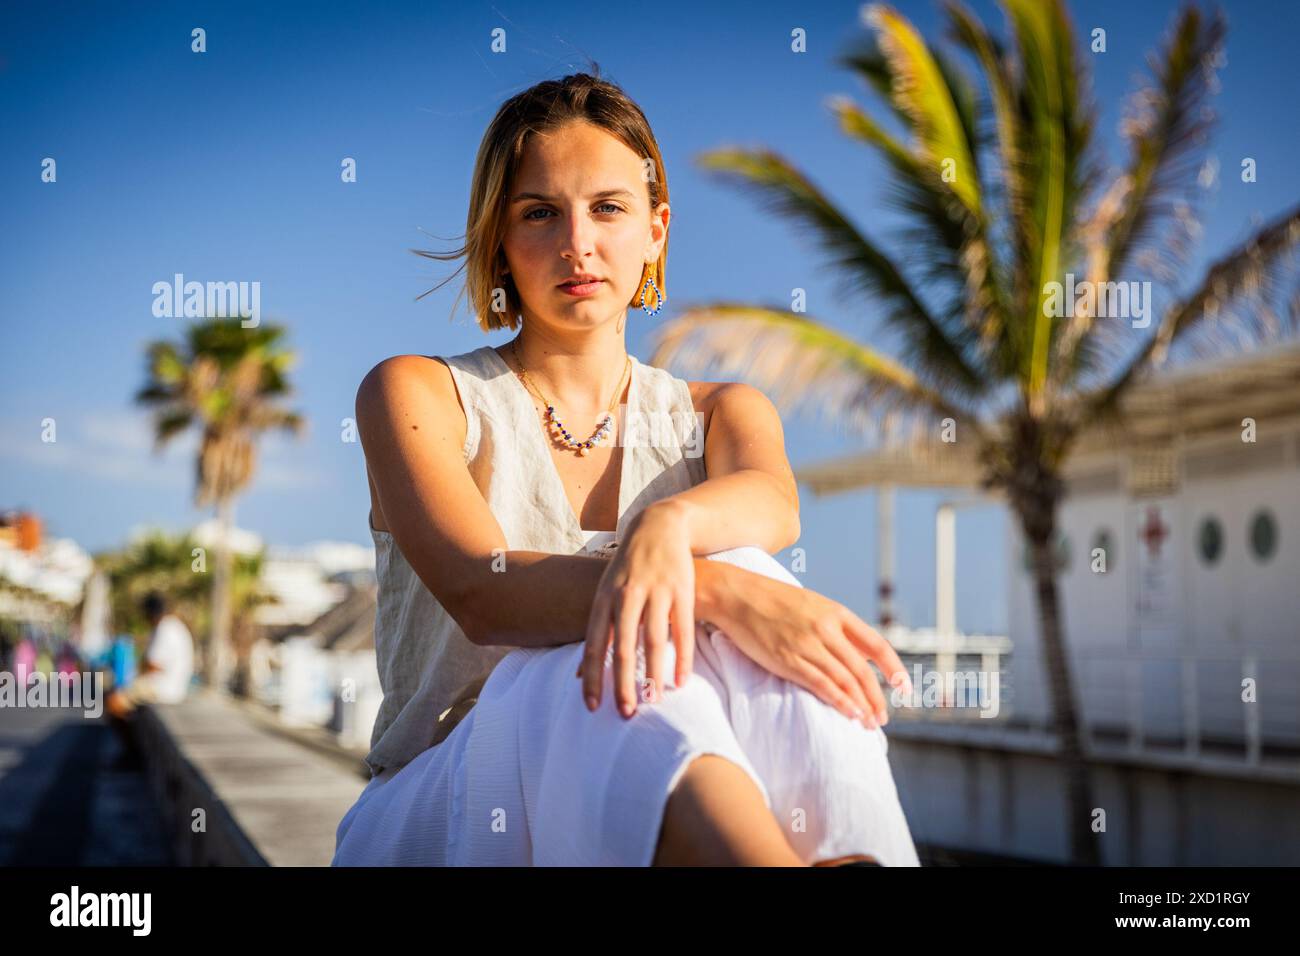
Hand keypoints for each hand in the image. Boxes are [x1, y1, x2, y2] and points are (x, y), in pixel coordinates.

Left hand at [576, 502, 695, 717]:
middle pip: (622, 647)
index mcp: (603, 598)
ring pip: (654, 641)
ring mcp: (656, 592)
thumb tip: (579, 674)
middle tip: (626, 713)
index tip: (592, 707)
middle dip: (622, 683)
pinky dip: (682, 658)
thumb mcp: (605, 592)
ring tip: (654, 701)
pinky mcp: (681, 590)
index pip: (593, 645)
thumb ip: (597, 631)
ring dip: (653, 675)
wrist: (659, 526)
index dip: (591, 677)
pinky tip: (681, 681)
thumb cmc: (627, 569)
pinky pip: (683, 631)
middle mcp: (627, 596)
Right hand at [705, 564, 912, 726]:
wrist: (736, 594)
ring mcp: (808, 644)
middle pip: (862, 670)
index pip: (876, 644)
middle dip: (877, 697)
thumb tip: (858, 650)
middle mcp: (826, 629)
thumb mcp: (812, 604)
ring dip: (861, 705)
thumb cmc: (771, 599)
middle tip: (883, 717)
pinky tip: (850, 714)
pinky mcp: (788, 659)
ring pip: (845, 681)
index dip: (894, 668)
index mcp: (836, 613)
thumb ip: (835, 626)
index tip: (905, 687)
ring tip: (869, 723)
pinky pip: (821, 685)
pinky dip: (840, 702)